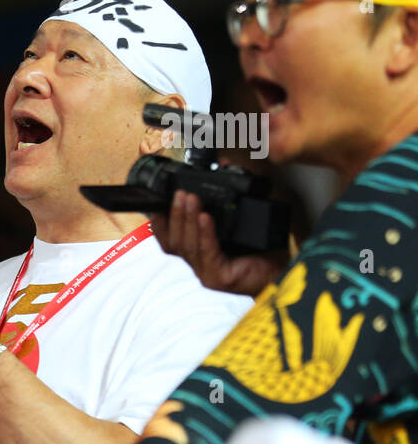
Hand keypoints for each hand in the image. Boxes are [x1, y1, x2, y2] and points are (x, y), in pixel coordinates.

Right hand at [152, 190, 287, 296]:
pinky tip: (205, 218)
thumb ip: (229, 195)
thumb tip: (223, 165)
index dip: (160, 223)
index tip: (157, 203)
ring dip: (187, 220)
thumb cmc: (265, 249)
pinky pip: (207, 252)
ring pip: (187, 246)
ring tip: (191, 200)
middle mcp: (199, 264)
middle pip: (174, 242)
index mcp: (199, 252)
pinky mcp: (220, 278)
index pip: (169, 240)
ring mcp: (207, 273)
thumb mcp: (241, 216)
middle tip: (180, 194)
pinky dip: (205, 233)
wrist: (286, 270)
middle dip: (175, 215)